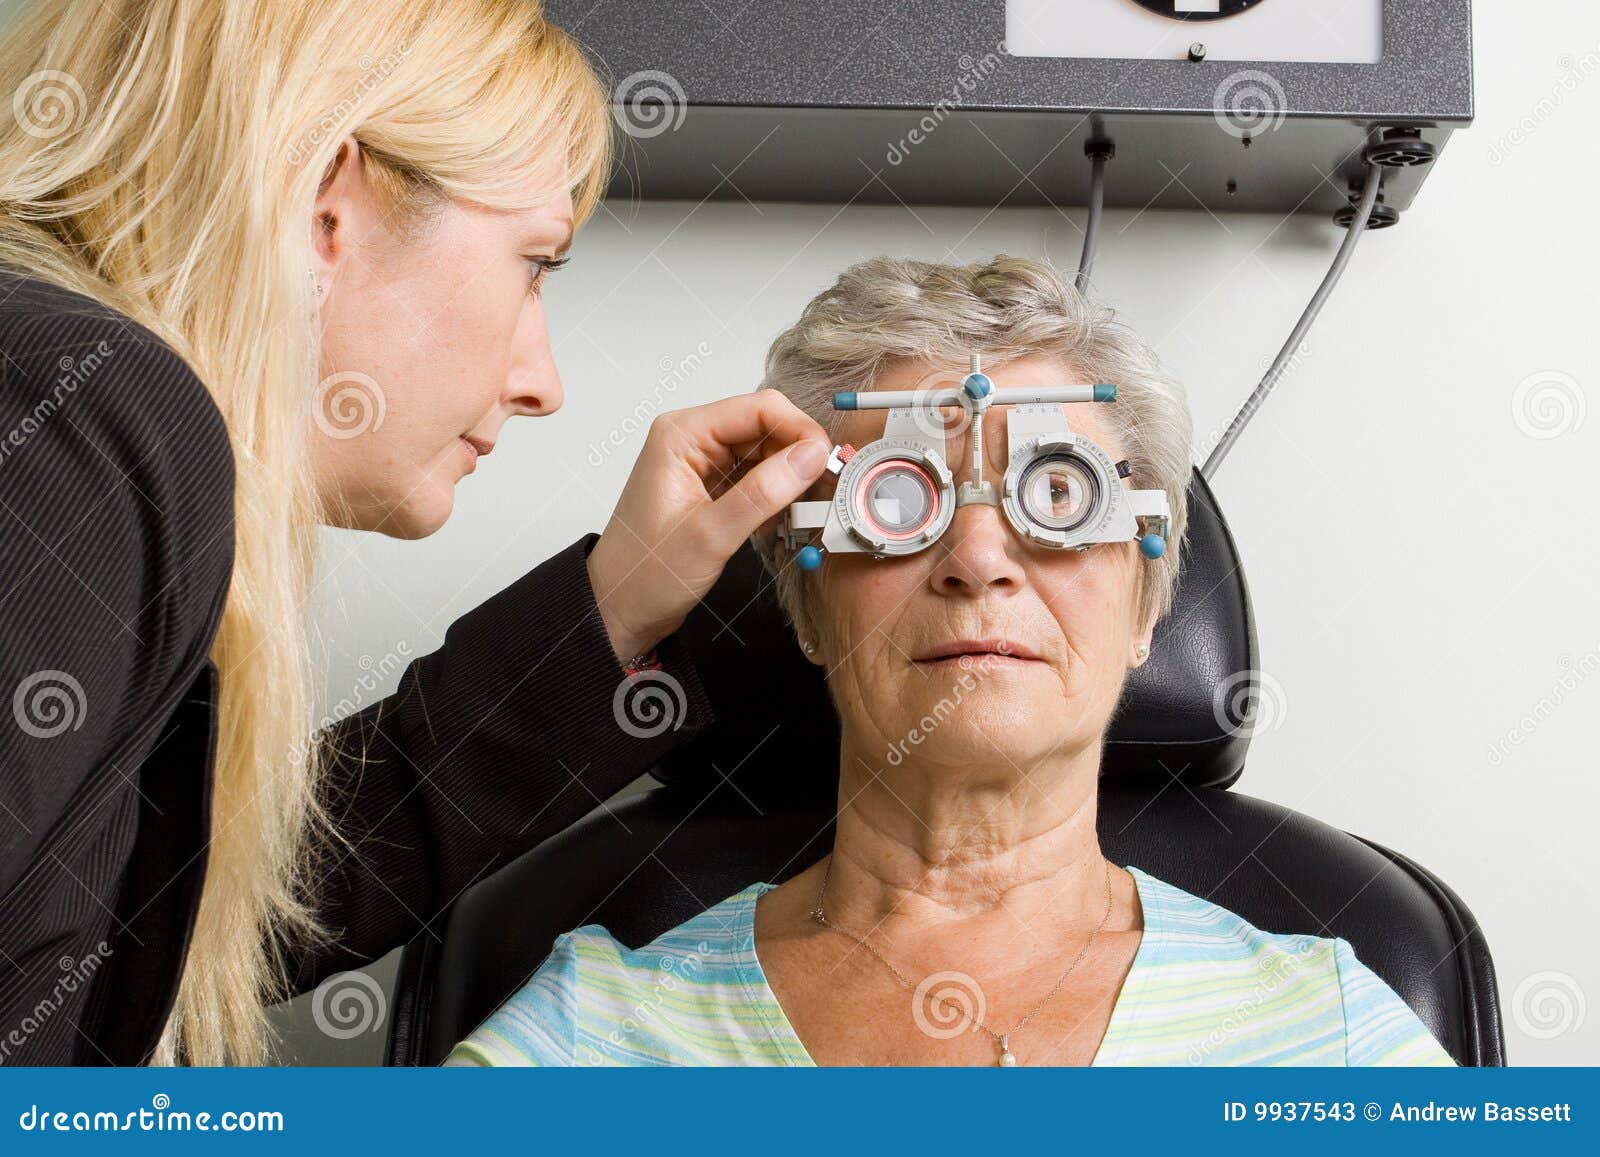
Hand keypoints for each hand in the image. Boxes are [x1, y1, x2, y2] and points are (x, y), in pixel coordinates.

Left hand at [586, 391, 830, 661]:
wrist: (619, 608)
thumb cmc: (645, 575)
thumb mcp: (710, 536)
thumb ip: (763, 492)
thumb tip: (810, 455)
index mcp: (682, 435)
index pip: (759, 408)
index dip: (800, 430)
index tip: (826, 463)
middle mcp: (693, 439)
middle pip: (768, 427)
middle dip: (798, 458)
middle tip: (819, 494)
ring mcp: (703, 462)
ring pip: (767, 453)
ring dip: (788, 481)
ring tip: (794, 516)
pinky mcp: (713, 485)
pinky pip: (758, 477)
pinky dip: (775, 497)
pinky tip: (774, 523)